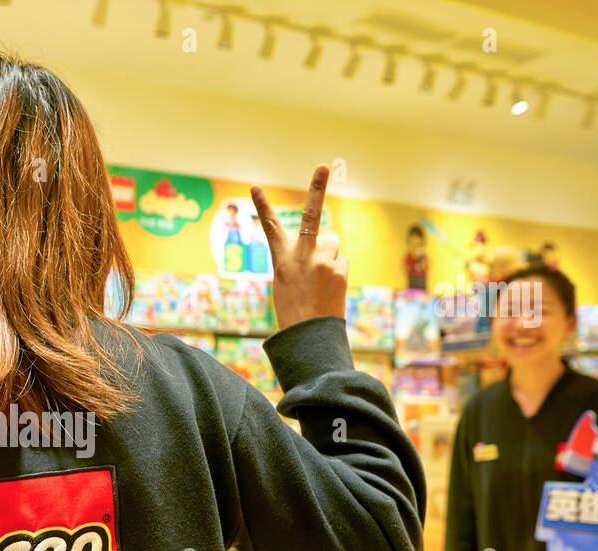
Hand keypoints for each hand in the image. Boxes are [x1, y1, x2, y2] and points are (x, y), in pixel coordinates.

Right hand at [251, 165, 347, 329]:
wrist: (310, 336)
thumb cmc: (294, 312)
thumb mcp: (287, 283)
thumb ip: (304, 258)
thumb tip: (330, 244)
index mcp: (281, 260)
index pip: (270, 228)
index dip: (262, 207)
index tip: (256, 188)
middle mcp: (302, 255)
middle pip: (310, 215)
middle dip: (317, 187)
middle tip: (322, 166)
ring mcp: (322, 260)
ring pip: (332, 244)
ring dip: (329, 255)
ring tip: (320, 280)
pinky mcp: (339, 268)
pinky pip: (340, 260)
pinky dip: (336, 270)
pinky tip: (329, 288)